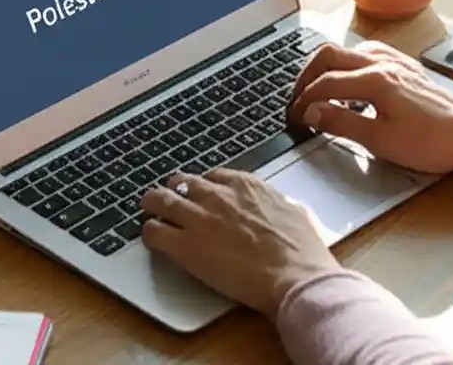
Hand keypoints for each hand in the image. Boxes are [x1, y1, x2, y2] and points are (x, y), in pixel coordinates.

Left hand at [140, 170, 342, 318]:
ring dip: (153, 204)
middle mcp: (219, 196)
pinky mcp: (186, 246)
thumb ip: (276, 206)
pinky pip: (154, 231)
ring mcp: (200, 218)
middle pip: (182, 181)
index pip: (214, 175)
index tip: (202, 195)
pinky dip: (150, 234)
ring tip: (149, 211)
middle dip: (174, 190)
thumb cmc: (303, 252)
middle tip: (169, 200)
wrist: (296, 277)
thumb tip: (277, 209)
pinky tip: (152, 240)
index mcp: (247, 185)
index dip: (204, 187)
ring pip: (160, 199)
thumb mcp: (294, 213)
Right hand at [287, 41, 452, 172]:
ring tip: (319, 90)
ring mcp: (395, 62)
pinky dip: (349, 65)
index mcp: (373, 81)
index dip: (304, 101)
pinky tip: (352, 83)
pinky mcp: (406, 68)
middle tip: (297, 98)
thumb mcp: (380, 141)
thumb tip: (312, 114)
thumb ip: (341, 124)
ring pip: (348, 50)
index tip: (295, 117)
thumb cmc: (431, 142)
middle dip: (306, 75)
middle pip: (329, 55)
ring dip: (327, 67)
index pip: (324, 84)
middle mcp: (382, 64)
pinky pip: (368, 54)